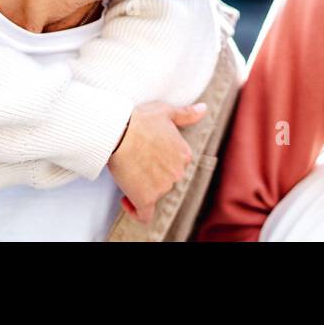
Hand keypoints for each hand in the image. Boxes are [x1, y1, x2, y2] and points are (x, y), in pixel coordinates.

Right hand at [108, 101, 206, 223]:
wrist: (119, 132)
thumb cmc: (140, 120)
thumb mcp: (166, 111)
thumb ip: (186, 114)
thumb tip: (204, 109)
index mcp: (184, 155)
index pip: (176, 165)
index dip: (162, 161)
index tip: (148, 156)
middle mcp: (177, 173)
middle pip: (167, 180)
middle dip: (153, 174)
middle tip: (136, 162)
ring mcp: (162, 188)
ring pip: (155, 194)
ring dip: (143, 188)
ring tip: (128, 172)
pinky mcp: (146, 199)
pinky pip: (144, 214)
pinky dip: (136, 211)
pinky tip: (127, 200)